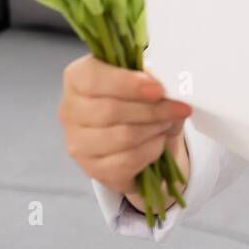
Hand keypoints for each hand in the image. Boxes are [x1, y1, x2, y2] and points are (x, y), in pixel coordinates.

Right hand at [58, 53, 191, 199]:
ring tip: (167, 122)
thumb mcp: (144, 80)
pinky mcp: (93, 170)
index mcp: (77, 78)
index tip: (158, 89)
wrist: (137, 137)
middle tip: (178, 108)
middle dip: (153, 110)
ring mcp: (78, 144)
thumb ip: (150, 78)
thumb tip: (163, 85)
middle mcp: (70, 111)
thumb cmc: (138, 99)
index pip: (93, 79)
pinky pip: (128, 161)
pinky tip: (158, 141)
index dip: (128, 84)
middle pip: (111, 111)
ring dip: (155, 129)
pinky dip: (152, 150)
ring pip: (122, 137)